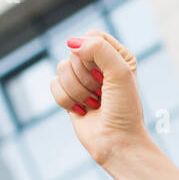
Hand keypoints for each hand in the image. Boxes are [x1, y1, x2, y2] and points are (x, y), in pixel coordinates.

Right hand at [49, 30, 147, 164]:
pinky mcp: (69, 94)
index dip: (94, 55)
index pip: (92, 36)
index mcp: (117, 55)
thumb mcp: (120, 72)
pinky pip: (54, 85)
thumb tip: (71, 42)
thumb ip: (99, 49)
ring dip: (78, 91)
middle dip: (87, 77)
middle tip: (103, 94)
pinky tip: (83, 111)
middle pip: (75, 52)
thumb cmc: (124, 110)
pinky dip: (67, 100)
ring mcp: (83, 80)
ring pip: (62, 68)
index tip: (106, 76)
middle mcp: (99, 65)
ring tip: (95, 104)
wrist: (117, 143)